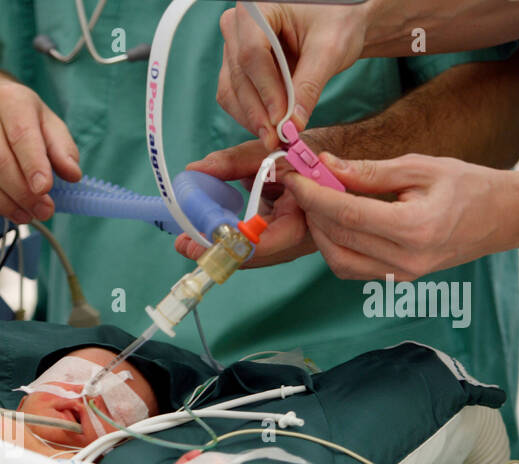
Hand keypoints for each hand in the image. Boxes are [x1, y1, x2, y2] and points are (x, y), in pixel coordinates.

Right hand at [0, 69, 81, 222]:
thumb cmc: (15, 116)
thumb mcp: (46, 122)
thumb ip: (62, 148)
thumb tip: (72, 174)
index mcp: (9, 99)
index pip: (20, 135)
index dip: (33, 166)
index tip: (45, 191)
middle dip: (20, 194)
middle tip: (40, 211)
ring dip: (0, 204)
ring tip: (22, 215)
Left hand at [174, 138, 321, 267]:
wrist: (336, 160)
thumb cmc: (310, 154)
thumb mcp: (271, 152)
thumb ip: (233, 161)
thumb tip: (194, 170)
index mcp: (301, 219)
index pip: (260, 244)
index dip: (226, 246)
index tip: (196, 242)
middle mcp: (298, 239)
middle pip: (251, 257)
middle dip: (215, 252)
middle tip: (182, 243)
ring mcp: (290, 242)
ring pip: (251, 255)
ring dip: (220, 248)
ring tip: (187, 240)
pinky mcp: (282, 237)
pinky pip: (255, 245)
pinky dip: (233, 239)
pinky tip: (208, 233)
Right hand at [216, 2, 367, 148]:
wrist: (338, 21)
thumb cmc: (338, 19)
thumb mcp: (331, 48)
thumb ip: (310, 85)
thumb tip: (292, 125)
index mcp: (258, 7)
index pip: (252, 53)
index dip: (265, 90)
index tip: (281, 120)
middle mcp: (238, 25)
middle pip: (239, 75)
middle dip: (257, 112)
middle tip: (276, 139)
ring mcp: (233, 47)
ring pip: (231, 91)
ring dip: (251, 118)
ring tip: (276, 138)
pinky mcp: (236, 68)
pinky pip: (234, 97)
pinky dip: (251, 116)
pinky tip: (271, 129)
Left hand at [281, 153, 509, 279]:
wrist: (503, 217)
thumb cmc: (468, 185)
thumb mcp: (420, 167)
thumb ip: (370, 171)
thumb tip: (325, 166)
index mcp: (415, 228)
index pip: (347, 214)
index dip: (314, 195)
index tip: (294, 176)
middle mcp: (406, 260)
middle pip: (339, 238)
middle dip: (312, 211)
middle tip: (301, 185)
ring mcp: (401, 276)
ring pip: (339, 261)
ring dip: (320, 233)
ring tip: (317, 203)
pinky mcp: (397, 280)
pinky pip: (353, 268)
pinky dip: (336, 246)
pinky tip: (335, 221)